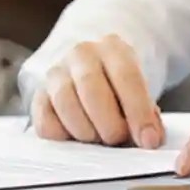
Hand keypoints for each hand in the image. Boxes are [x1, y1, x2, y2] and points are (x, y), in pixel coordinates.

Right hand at [30, 34, 164, 148]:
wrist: (90, 70)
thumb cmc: (119, 88)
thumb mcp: (139, 92)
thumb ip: (147, 114)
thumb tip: (150, 138)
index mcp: (113, 49)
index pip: (127, 76)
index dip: (139, 112)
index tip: (148, 140)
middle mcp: (81, 55)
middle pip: (91, 86)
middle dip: (109, 122)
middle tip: (117, 139)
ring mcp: (56, 73)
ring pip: (65, 101)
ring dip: (85, 130)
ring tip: (98, 139)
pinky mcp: (39, 95)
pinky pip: (44, 120)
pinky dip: (61, 136)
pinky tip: (76, 139)